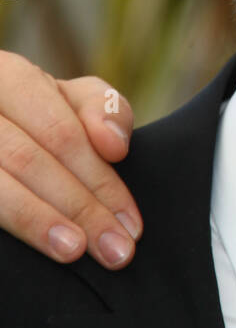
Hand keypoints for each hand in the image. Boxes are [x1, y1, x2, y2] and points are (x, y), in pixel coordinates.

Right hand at [0, 51, 141, 267]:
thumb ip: (102, 110)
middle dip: (79, 208)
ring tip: (74, 251)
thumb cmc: (35, 116)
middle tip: (115, 251)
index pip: (61, 132)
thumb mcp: (69, 101)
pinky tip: (33, 250)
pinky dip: (14, 224)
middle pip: (28, 159)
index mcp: (7, 75)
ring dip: (37, 221)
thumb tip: (113, 145)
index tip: (131, 224)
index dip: (100, 181)